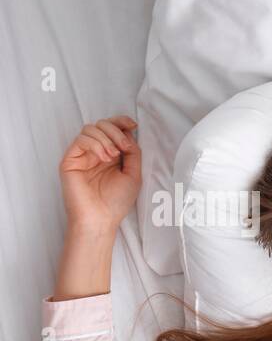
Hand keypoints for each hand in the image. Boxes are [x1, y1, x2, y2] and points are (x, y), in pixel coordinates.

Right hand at [59, 116, 140, 235]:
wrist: (100, 218)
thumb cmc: (116, 201)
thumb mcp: (133, 175)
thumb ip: (133, 154)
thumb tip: (130, 134)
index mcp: (111, 155)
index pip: (113, 129)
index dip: (121, 122)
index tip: (133, 125)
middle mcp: (96, 152)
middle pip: (102, 125)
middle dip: (115, 131)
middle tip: (123, 147)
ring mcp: (82, 155)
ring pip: (90, 128)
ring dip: (106, 138)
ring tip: (113, 156)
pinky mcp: (70, 159)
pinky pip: (81, 139)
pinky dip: (95, 144)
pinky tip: (103, 158)